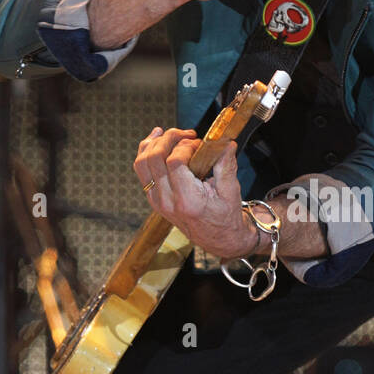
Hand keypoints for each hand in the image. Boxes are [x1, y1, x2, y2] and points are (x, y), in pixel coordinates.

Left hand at [133, 127, 257, 257]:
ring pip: (142, 163)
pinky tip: (157, 141)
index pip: (175, 161)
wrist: (218, 239)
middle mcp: (168, 201)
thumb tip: (226, 141)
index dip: (186, 146)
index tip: (200, 144)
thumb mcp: (231, 191)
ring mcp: (157, 201)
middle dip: (170, 138)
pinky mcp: (154, 198)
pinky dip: (147, 153)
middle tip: (187, 134)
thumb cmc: (226, 217)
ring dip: (153, 143)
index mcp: (188, 200)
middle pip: (154, 158)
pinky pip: (142, 171)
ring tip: (168, 133)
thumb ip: (226, 164)